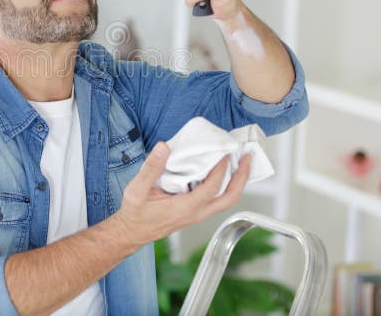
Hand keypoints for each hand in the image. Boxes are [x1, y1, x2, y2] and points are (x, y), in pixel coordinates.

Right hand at [113, 141, 251, 248]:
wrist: (133, 232)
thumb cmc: (135, 214)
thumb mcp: (137, 189)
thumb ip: (151, 168)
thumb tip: (163, 148)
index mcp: (184, 208)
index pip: (211, 188)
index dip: (221, 169)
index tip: (224, 152)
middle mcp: (196, 213)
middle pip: (230, 198)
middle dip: (242, 177)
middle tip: (247, 157)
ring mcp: (198, 214)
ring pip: (226, 200)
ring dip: (236, 181)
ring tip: (240, 161)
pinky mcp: (196, 212)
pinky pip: (217, 199)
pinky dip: (225, 184)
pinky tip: (221, 171)